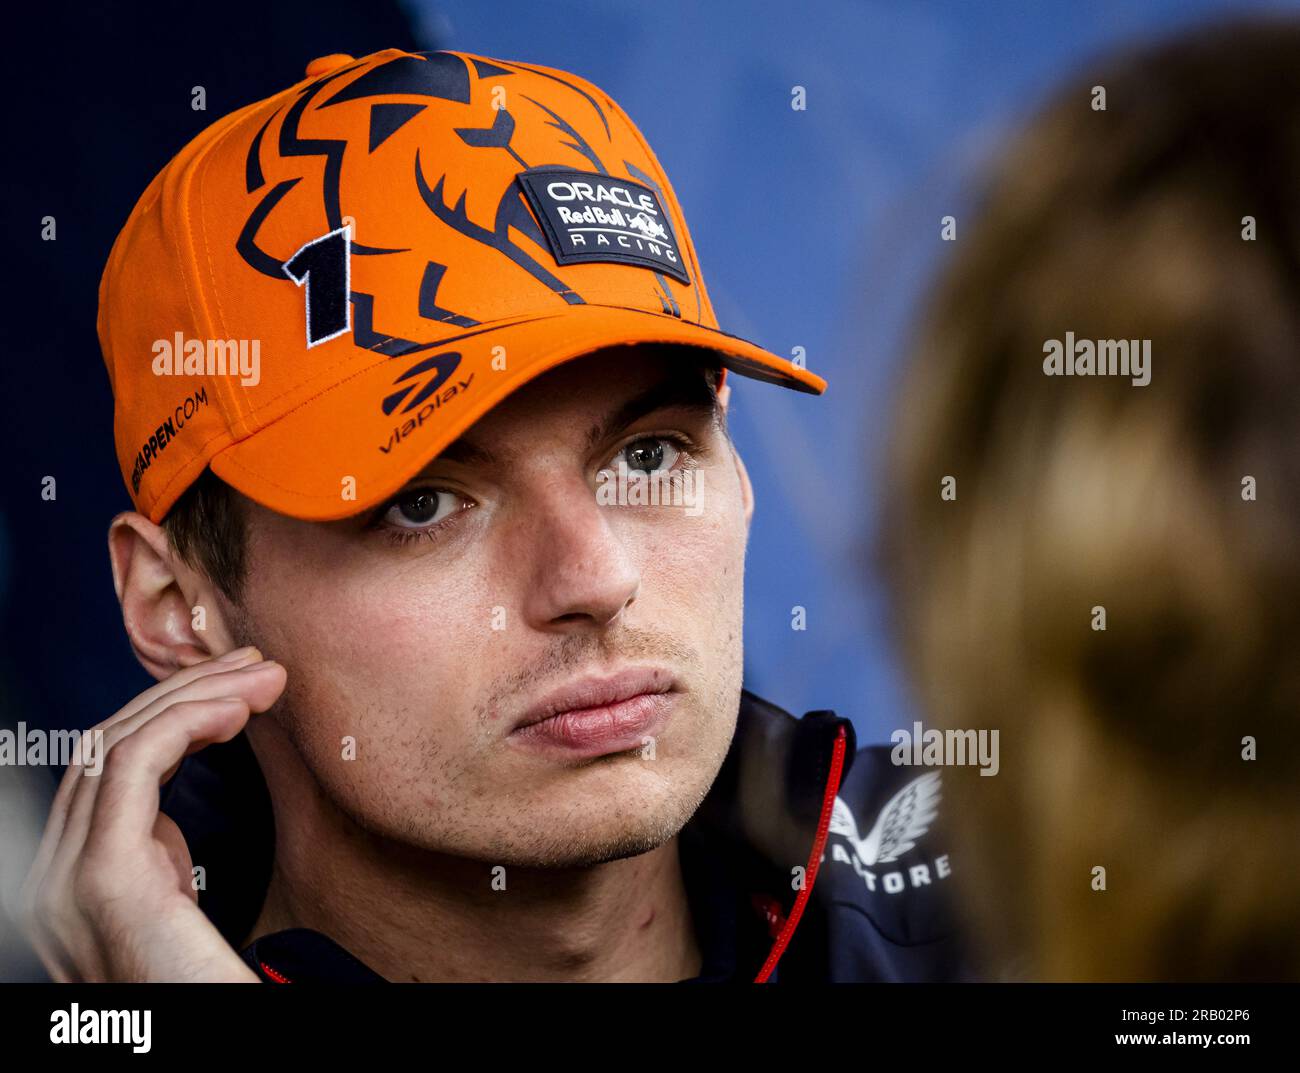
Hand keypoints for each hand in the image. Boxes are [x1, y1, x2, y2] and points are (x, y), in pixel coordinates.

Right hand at [17, 647, 286, 981]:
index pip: (108, 770)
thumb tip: (175, 809)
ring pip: (117, 744)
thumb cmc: (211, 983)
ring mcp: (65, 882)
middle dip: (184, 691)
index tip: (240, 687)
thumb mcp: (178, 908)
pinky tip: (237, 708)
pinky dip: (185, 720)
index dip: (171, 715)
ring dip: (194, 694)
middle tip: (256, 664)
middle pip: (107, 747)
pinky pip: (132, 766)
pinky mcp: (101, 881)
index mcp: (73, 882)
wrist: (222, 1040)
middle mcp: (53, 879)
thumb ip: (161, 861)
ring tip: (262, 676)